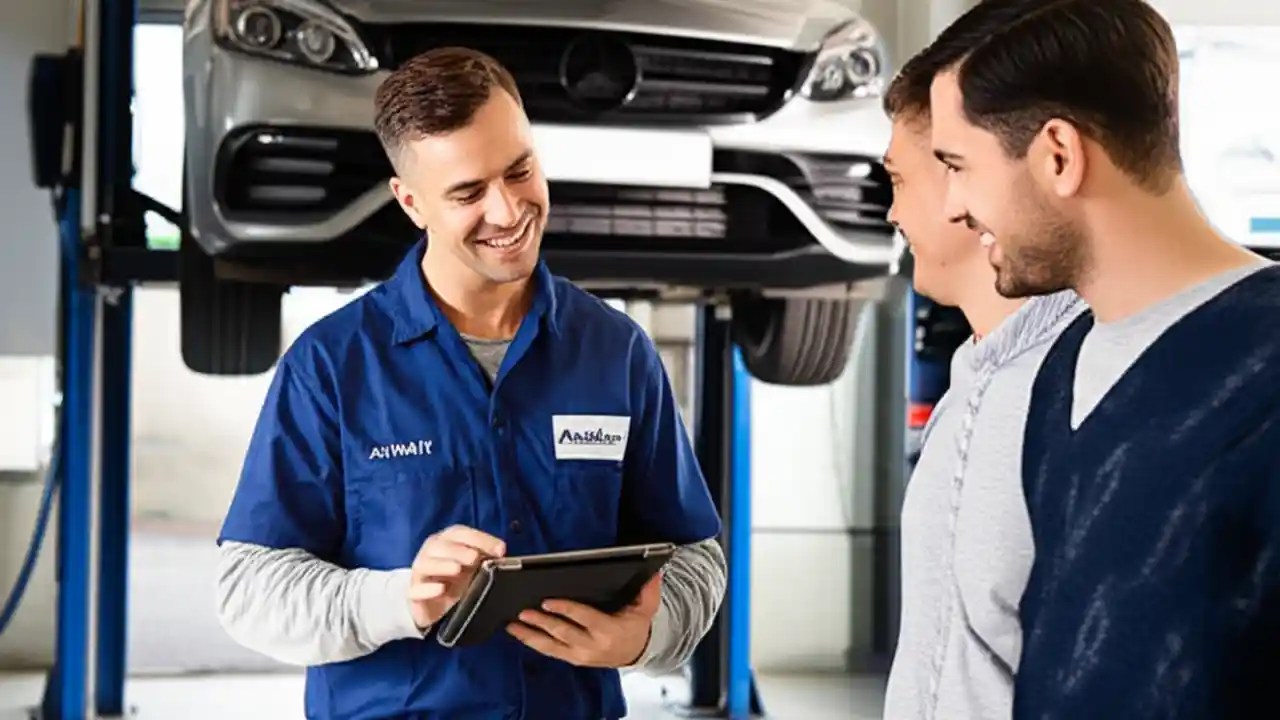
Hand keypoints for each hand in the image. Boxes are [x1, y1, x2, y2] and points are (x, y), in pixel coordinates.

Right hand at [407, 525, 505, 629]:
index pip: (459, 533)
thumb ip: (484, 557)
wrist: (434, 606)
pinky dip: (428, 589)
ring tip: (457, 569)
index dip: (479, 539)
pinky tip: (441, 589)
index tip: (500, 550)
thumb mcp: (472, 567)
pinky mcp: (414, 595)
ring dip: (442, 565)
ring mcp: (420, 574)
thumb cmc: (456, 581)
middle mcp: (430, 553)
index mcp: (446, 541)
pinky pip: (416, 590)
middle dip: (458, 550)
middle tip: (474, 558)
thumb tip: (500, 553)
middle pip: (439, 545)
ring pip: (425, 564)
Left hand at [507, 571, 661, 667]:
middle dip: (541, 622)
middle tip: (524, 611)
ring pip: (551, 646)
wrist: (634, 652)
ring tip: (513, 625)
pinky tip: (519, 633)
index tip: (548, 602)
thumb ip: (648, 591)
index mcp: (608, 631)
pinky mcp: (572, 658)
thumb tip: (654, 572)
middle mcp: (592, 645)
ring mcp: (580, 654)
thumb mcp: (646, 608)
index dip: (566, 610)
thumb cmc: (635, 626)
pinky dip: (533, 643)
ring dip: (530, 635)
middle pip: (562, 633)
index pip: (583, 618)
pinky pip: (549, 651)